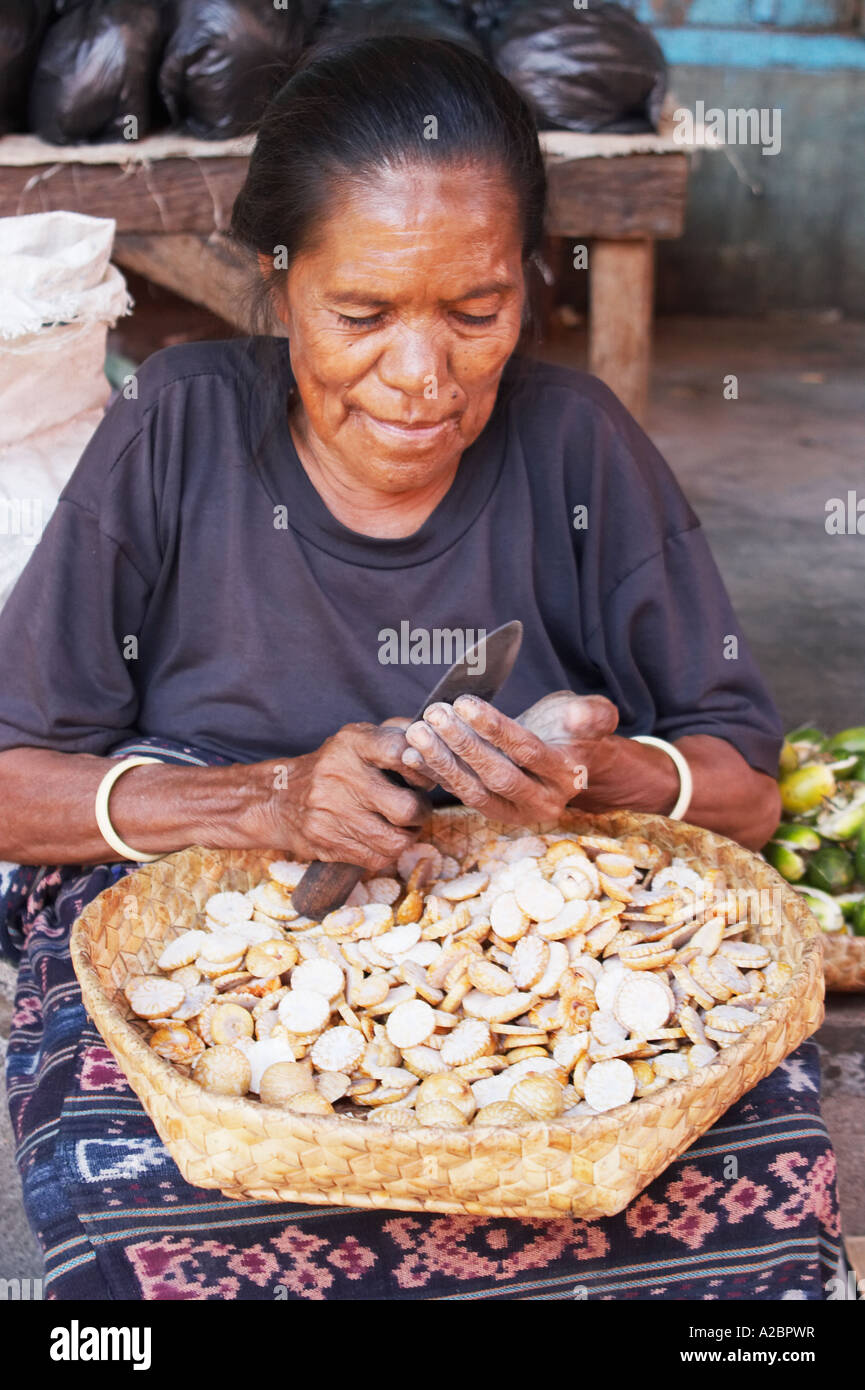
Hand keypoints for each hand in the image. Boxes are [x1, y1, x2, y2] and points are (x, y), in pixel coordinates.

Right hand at [260, 721, 432, 871]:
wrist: (280, 798)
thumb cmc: (333, 767)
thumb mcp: (358, 740)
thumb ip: (397, 734)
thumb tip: (432, 739)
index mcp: (351, 744)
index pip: (399, 751)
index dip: (422, 769)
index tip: (423, 777)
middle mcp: (339, 775)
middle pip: (405, 808)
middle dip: (421, 813)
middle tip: (417, 809)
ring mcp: (331, 811)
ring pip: (395, 841)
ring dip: (407, 837)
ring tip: (402, 826)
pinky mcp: (326, 841)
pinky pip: (376, 858)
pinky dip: (386, 852)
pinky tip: (381, 839)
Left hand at [402, 691, 618, 823]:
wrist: (570, 760)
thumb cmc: (575, 731)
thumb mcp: (593, 715)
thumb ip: (593, 714)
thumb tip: (580, 716)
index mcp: (566, 776)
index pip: (526, 750)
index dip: (494, 728)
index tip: (464, 702)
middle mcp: (542, 802)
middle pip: (497, 775)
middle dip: (462, 744)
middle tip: (433, 715)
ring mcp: (514, 812)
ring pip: (474, 791)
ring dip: (441, 762)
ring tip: (417, 733)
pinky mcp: (492, 812)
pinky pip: (460, 796)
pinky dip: (435, 776)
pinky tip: (412, 755)